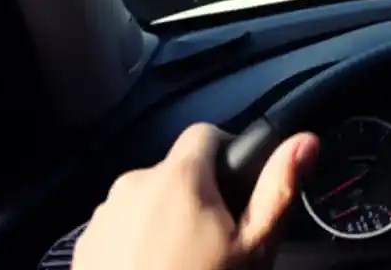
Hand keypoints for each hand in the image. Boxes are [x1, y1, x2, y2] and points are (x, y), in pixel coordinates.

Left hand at [74, 123, 318, 269]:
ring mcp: (103, 217)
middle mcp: (133, 185)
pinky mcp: (85, 247)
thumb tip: (305, 140)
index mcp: (179, 178)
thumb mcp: (254, 248)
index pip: (206, 133)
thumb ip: (279, 188)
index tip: (237, 192)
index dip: (228, 154)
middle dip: (198, 197)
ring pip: (146, 202)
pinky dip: (136, 244)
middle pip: (177, 172)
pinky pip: (120, 229)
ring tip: (182, 264)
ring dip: (164, 220)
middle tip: (215, 244)